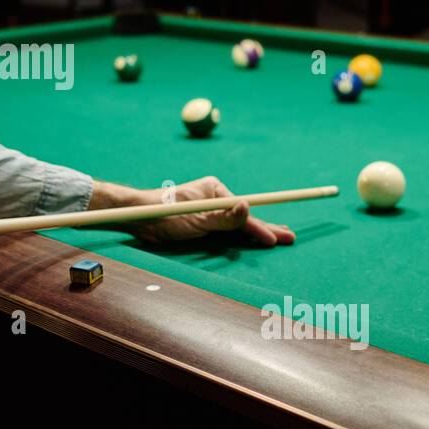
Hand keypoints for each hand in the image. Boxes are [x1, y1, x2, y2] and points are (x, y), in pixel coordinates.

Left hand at [122, 176, 295, 245]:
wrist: (138, 218)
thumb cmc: (163, 214)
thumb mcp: (195, 219)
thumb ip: (223, 217)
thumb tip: (248, 206)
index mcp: (215, 189)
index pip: (243, 212)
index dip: (260, 227)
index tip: (275, 239)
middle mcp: (215, 197)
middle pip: (246, 214)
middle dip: (267, 227)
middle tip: (290, 237)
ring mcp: (210, 210)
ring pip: (239, 222)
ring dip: (259, 231)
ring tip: (279, 236)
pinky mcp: (203, 221)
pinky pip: (228, 228)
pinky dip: (243, 233)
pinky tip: (254, 237)